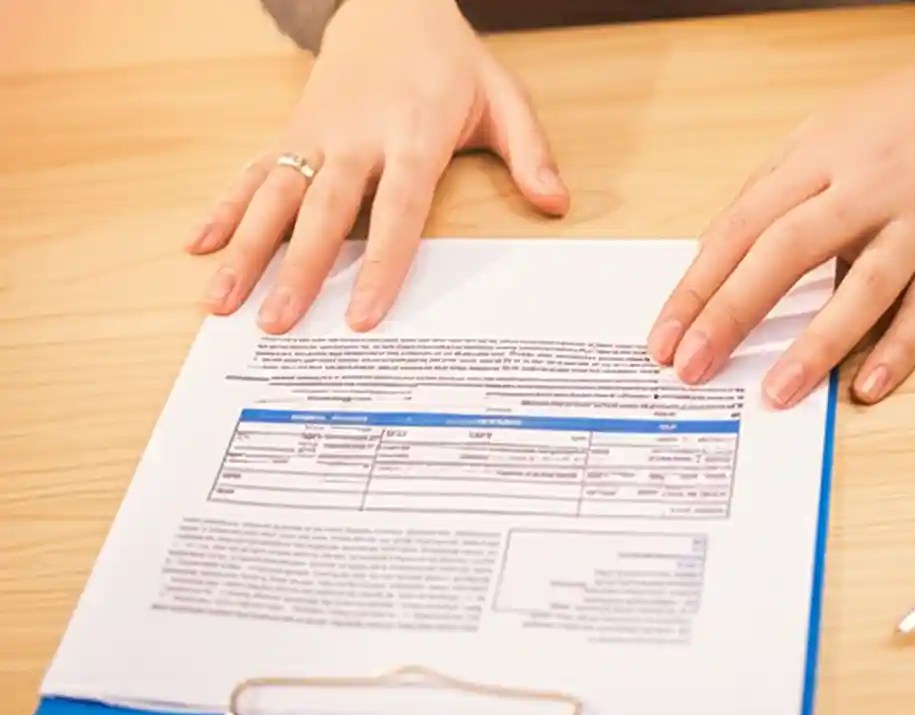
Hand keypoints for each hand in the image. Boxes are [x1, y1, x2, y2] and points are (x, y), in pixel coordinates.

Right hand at [188, 0, 567, 332]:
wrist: (391, 3)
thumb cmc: (450, 62)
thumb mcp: (503, 97)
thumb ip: (529, 153)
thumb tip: (556, 204)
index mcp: (414, 135)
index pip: (398, 210)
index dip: (381, 265)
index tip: (361, 315)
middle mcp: (357, 137)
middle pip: (324, 210)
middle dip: (297, 268)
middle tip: (277, 324)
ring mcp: (317, 134)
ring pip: (274, 195)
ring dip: (246, 250)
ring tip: (222, 303)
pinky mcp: (291, 131)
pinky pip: (251, 171)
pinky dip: (223, 208)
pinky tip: (199, 247)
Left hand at [647, 18, 914, 407]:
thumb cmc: (900, 115)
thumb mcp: (821, 131)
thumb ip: (770, 188)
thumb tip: (717, 251)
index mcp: (815, 158)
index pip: (741, 228)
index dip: (697, 286)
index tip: (665, 336)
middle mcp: (861, 188)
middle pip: (785, 254)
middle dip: (731, 314)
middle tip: (692, 368)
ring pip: (860, 289)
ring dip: (815, 345)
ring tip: (776, 394)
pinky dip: (900, 350)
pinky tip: (867, 387)